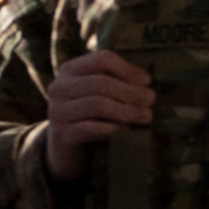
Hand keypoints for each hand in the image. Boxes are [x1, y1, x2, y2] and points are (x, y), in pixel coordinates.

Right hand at [39, 46, 156, 177]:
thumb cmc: (89, 116)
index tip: (147, 81)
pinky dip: (112, 128)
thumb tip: (145, 81)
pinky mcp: (61, 134)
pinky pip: (90, 128)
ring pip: (96, 105)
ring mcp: (58, 111)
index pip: (101, 59)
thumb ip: (116, 82)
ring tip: (146, 116)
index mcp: (70, 70)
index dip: (127, 69)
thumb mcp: (99, 94)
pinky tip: (127, 130)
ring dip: (126, 110)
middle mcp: (60, 87)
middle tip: (151, 100)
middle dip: (130, 91)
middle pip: (99, 83)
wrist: (66, 149)